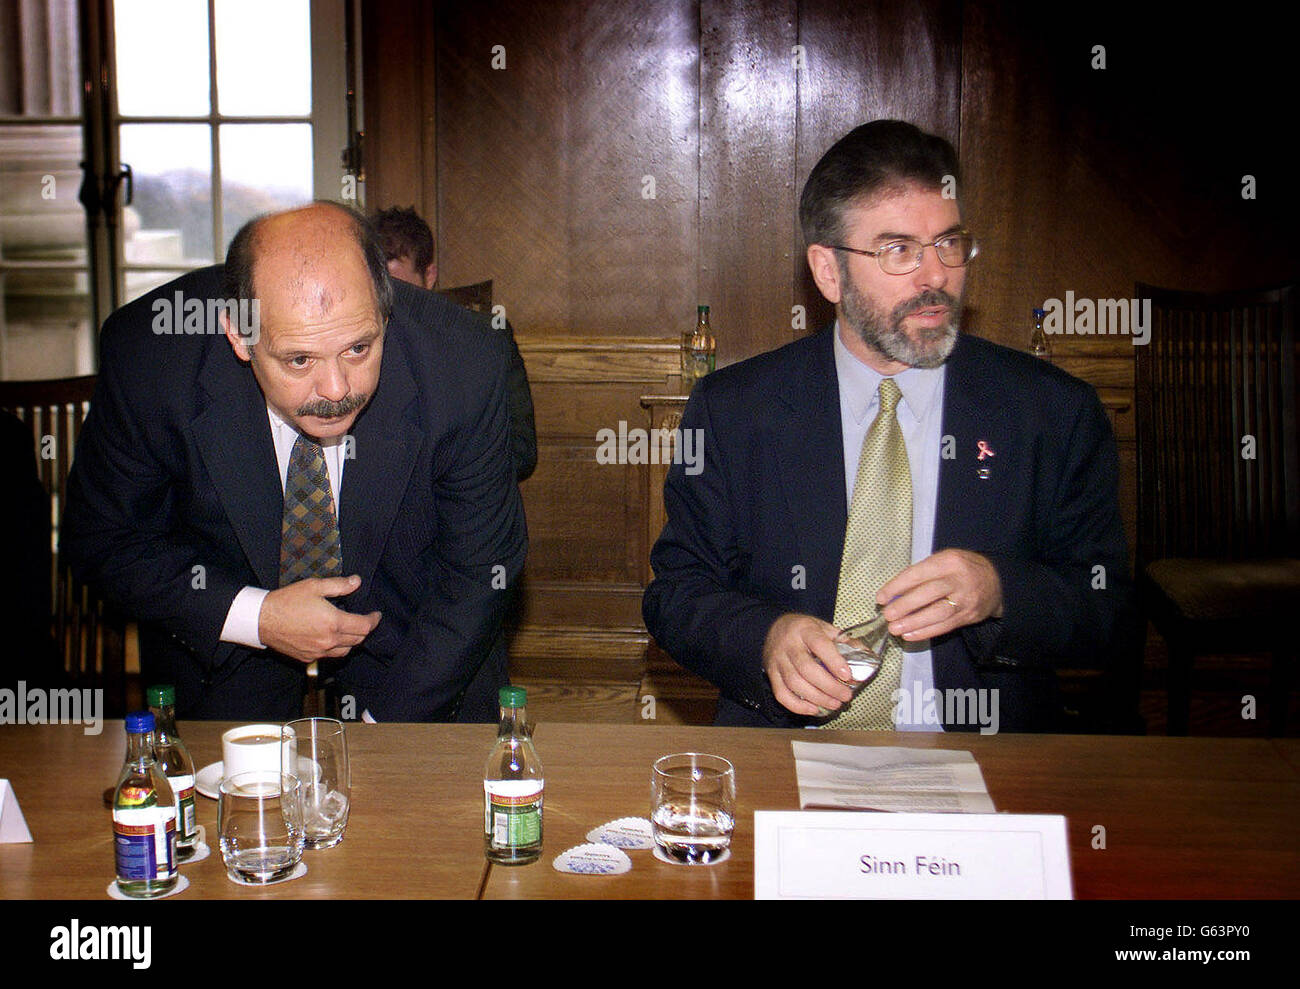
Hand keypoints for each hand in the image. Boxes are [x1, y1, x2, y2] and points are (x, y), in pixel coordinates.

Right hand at [258, 575, 381, 662]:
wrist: (261, 620)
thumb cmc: (287, 601)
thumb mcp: (314, 586)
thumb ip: (339, 585)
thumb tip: (357, 582)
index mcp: (333, 622)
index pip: (364, 627)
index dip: (374, 620)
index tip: (376, 615)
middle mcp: (328, 640)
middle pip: (358, 640)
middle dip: (364, 630)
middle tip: (364, 620)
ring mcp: (318, 652)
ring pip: (345, 651)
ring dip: (352, 641)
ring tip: (349, 629)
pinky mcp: (308, 657)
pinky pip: (329, 656)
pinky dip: (335, 648)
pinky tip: (331, 638)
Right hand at [762, 613, 855, 716]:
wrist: (775, 628)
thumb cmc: (804, 630)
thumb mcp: (824, 628)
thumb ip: (844, 641)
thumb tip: (865, 653)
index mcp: (805, 629)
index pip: (819, 644)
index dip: (834, 661)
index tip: (848, 676)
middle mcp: (789, 645)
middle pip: (806, 668)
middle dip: (828, 686)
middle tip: (846, 696)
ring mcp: (778, 660)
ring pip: (794, 683)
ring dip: (817, 697)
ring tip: (835, 704)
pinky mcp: (771, 674)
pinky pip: (781, 694)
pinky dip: (797, 705)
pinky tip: (813, 709)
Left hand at [877, 549, 1002, 640]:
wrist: (997, 581)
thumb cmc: (962, 569)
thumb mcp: (944, 560)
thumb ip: (921, 574)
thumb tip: (894, 593)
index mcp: (948, 561)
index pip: (918, 574)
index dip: (897, 586)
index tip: (881, 597)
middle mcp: (958, 580)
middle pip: (928, 594)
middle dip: (904, 606)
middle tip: (887, 615)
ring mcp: (965, 599)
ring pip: (937, 613)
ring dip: (913, 622)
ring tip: (894, 628)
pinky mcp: (968, 616)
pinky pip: (945, 626)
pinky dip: (925, 632)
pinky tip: (909, 635)